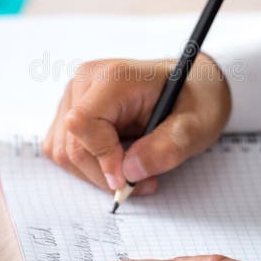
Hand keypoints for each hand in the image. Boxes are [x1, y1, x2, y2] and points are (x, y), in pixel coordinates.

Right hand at [43, 55, 230, 194]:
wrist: (195, 86)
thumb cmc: (196, 100)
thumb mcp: (196, 126)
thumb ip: (167, 148)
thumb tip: (130, 172)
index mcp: (114, 77)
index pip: (82, 123)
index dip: (101, 158)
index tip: (129, 178)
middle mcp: (87, 81)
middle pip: (71, 144)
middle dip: (105, 174)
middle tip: (144, 183)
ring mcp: (76, 95)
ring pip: (64, 152)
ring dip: (97, 174)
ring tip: (136, 174)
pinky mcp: (72, 110)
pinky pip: (65, 150)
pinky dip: (90, 167)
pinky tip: (119, 164)